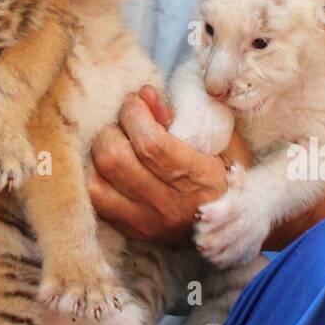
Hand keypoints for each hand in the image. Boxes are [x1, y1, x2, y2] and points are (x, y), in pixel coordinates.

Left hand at [88, 85, 253, 244]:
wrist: (231, 228)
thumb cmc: (228, 176)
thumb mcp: (223, 142)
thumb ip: (185, 115)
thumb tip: (145, 93)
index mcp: (196, 178)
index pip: (150, 144)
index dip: (134, 115)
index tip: (136, 101)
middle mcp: (167, 203)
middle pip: (114, 160)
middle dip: (112, 130)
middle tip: (123, 123)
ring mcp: (144, 221)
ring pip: (95, 183)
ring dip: (98, 155)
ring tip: (114, 143)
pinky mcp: (130, 231)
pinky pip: (94, 202)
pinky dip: (94, 176)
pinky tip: (107, 165)